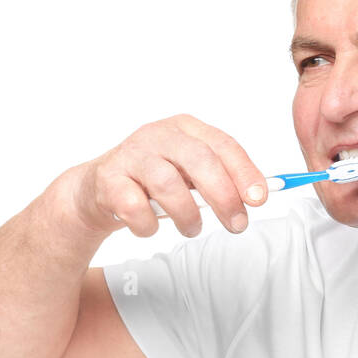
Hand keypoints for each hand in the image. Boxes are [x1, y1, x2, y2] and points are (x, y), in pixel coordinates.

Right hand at [63, 114, 266, 237]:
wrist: (98, 188)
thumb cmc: (154, 181)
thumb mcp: (191, 173)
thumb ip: (223, 179)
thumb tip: (258, 195)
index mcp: (186, 129)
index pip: (223, 145)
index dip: (245, 173)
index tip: (259, 199)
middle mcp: (159, 135)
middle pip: (200, 160)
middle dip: (224, 196)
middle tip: (236, 224)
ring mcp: (132, 155)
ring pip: (168, 185)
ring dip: (187, 215)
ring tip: (191, 228)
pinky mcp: (108, 179)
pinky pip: (135, 207)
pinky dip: (149, 225)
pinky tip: (151, 226)